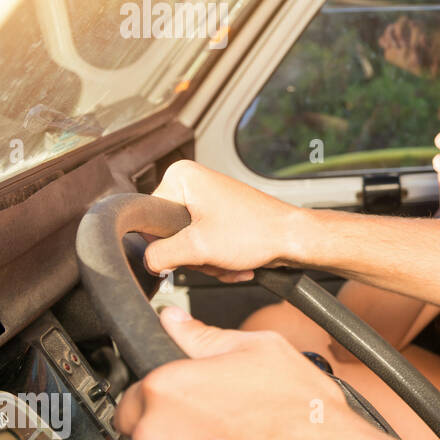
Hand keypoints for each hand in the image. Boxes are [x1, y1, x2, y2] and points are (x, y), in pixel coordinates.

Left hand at [113, 308, 382, 439]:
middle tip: (224, 423)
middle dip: (178, 428)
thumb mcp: (264, 351)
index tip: (189, 399)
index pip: (133, 393)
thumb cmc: (304, 417)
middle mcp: (159, 438)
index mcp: (169, 389)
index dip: (162, 394)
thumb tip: (175, 322)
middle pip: (149, 432)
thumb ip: (206, 336)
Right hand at [145, 160, 307, 280]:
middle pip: (171, 236)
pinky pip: (206, 247)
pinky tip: (237, 261)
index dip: (169, 244)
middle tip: (215, 255)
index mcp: (181, 177)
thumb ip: (159, 255)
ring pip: (190, 246)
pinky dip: (220, 260)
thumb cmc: (258, 232)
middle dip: (195, 256)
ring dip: (210, 261)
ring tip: (230, 258)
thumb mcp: (196, 247)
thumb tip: (146, 261)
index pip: (150, 220)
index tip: (191, 248)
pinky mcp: (221, 217)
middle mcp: (193, 183)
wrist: (293, 239)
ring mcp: (208, 201)